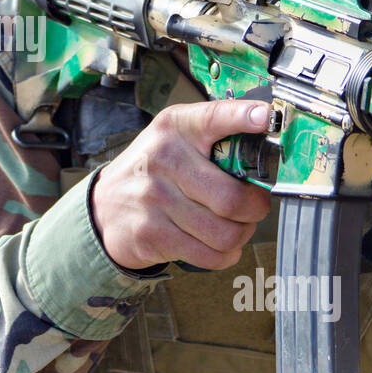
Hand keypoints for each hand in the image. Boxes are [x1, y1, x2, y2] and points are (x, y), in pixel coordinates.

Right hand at [92, 100, 272, 270]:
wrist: (105, 207)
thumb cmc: (155, 172)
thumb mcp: (175, 140)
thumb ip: (214, 139)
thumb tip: (266, 152)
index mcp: (176, 128)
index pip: (213, 118)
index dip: (241, 116)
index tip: (264, 117)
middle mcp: (163, 159)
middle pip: (233, 198)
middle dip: (256, 209)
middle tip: (253, 208)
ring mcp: (154, 198)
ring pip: (226, 233)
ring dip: (240, 235)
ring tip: (233, 227)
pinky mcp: (151, 233)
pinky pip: (210, 255)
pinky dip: (224, 255)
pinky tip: (218, 245)